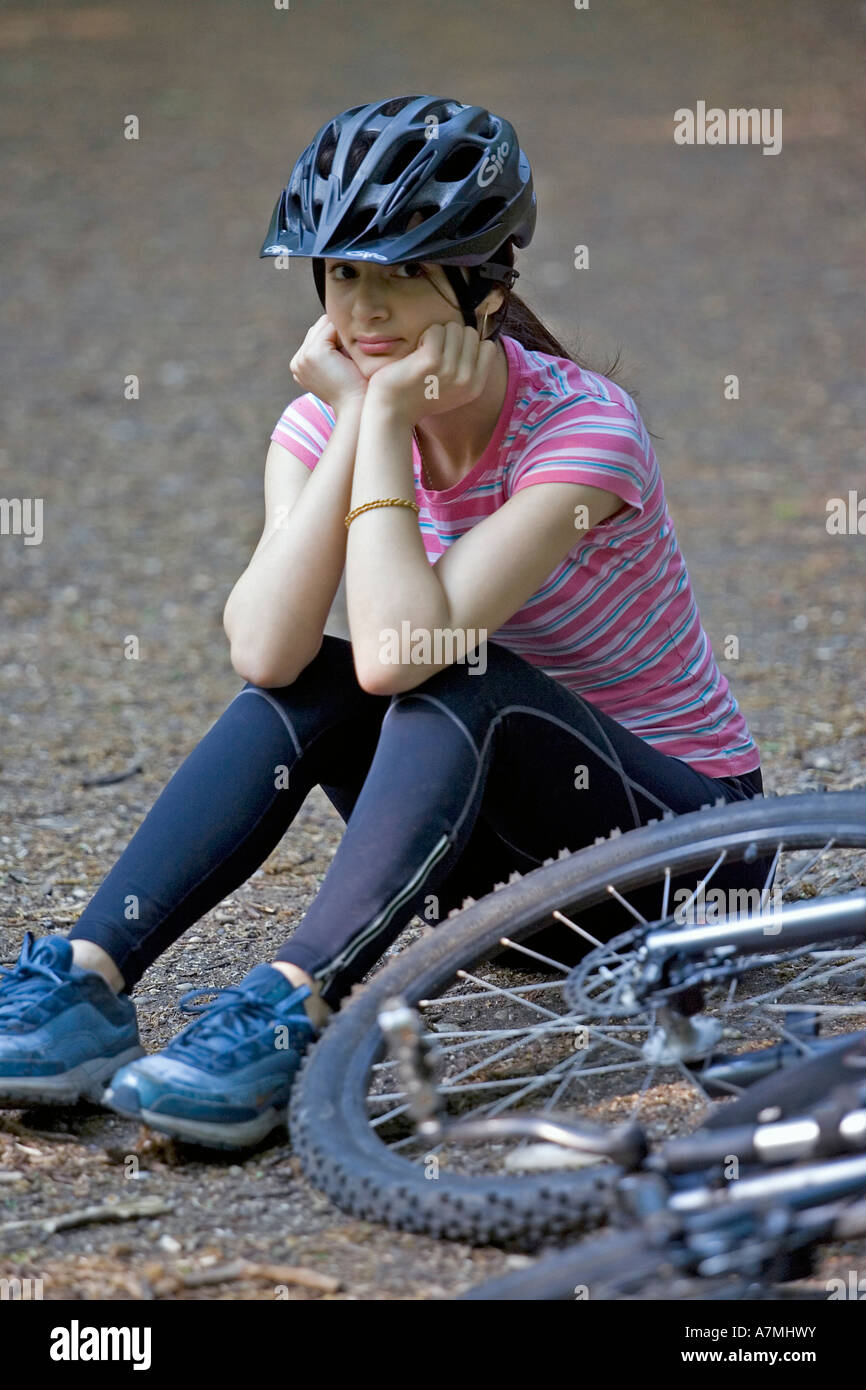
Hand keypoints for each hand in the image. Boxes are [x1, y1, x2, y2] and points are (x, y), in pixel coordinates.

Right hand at [289, 315, 368, 414]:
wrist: (358, 406)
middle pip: (318, 327)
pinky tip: (351, 354)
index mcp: (300, 367)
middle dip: (337, 335)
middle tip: (352, 356)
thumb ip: (333, 348)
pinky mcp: (314, 352)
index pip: (316, 335)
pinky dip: (344, 336)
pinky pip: (330, 327)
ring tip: (351, 357)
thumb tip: (338, 323)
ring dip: (341, 334)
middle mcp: (297, 362)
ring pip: (324, 324)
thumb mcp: (339, 366)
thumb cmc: (355, 389)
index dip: (336, 338)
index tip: (350, 356)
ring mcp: (303, 357)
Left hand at [365, 321, 496, 425]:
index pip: (488, 347)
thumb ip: (469, 369)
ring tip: (426, 353)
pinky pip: (436, 330)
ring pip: (454, 328)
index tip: (452, 356)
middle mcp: (466, 379)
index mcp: (475, 387)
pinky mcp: (431, 360)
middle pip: (470, 333)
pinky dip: (426, 335)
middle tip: (436, 354)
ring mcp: (450, 370)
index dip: (469, 344)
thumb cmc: (420, 394)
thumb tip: (479, 339)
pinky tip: (418, 351)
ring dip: (438, 335)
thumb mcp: (454, 389)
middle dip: (452, 337)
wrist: (393, 410)